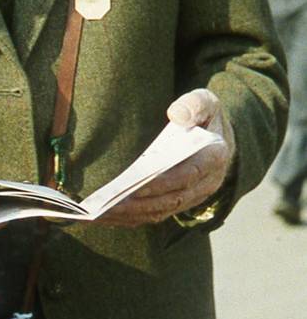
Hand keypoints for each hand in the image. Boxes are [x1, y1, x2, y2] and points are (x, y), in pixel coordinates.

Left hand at [99, 89, 235, 228]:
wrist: (217, 138)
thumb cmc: (204, 116)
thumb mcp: (205, 101)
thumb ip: (194, 104)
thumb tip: (176, 115)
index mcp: (214, 158)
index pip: (187, 176)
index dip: (162, 184)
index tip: (135, 188)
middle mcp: (206, 183)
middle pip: (171, 200)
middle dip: (139, 205)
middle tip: (110, 206)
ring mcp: (193, 196)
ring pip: (161, 211)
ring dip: (131, 215)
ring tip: (101, 213)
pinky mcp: (180, 202)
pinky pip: (156, 214)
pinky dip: (132, 217)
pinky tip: (107, 216)